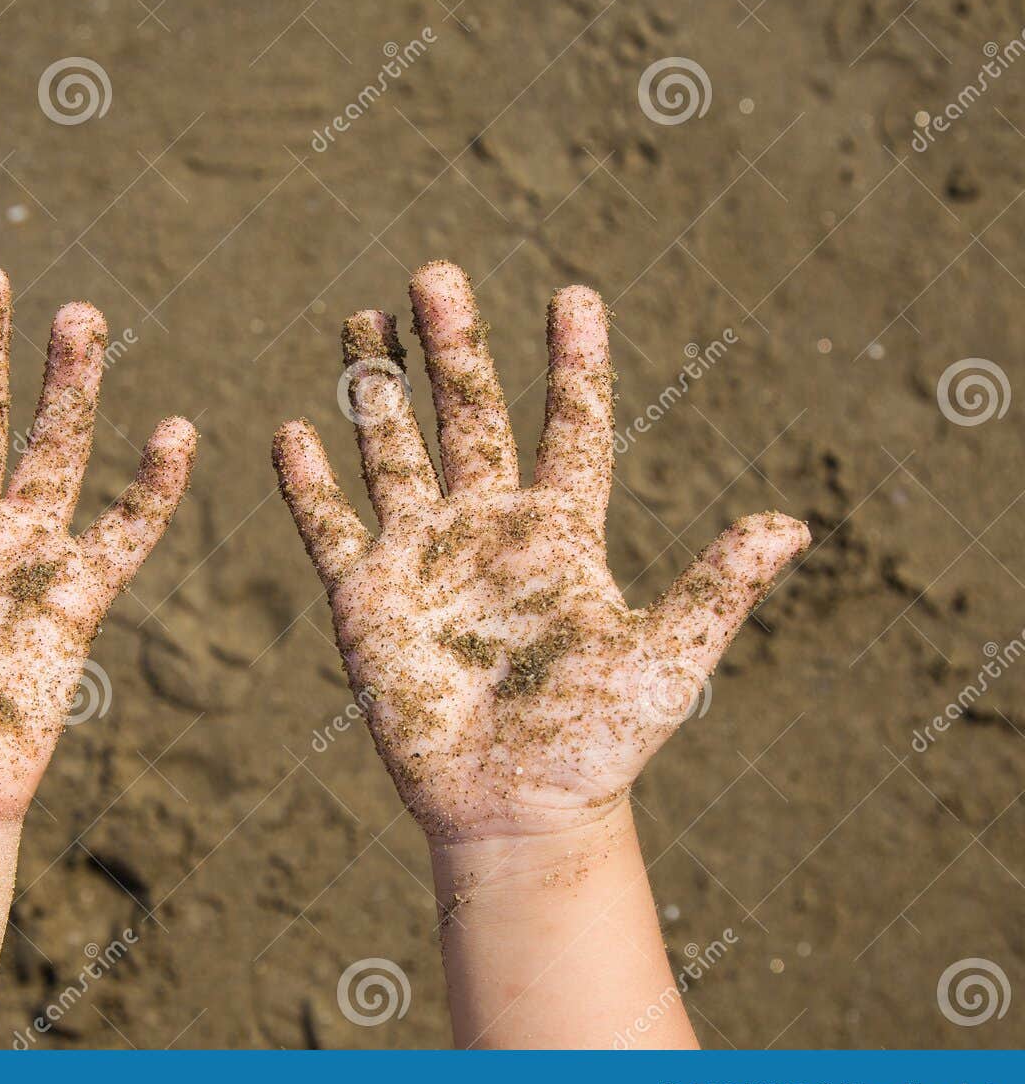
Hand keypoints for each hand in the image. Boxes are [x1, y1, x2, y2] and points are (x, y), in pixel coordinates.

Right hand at [272, 261, 807, 841]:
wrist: (516, 810)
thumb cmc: (596, 742)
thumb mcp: (666, 660)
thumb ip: (716, 587)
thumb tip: (792, 523)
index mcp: (560, 534)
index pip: (569, 427)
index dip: (573, 363)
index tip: (573, 294)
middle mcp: (488, 531)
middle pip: (468, 416)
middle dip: (453, 346)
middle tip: (435, 273)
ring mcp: (423, 561)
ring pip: (394, 453)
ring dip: (377, 388)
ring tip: (362, 320)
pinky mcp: (368, 601)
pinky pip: (331, 527)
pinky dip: (309, 484)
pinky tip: (291, 431)